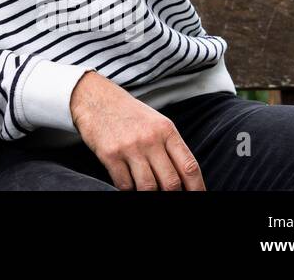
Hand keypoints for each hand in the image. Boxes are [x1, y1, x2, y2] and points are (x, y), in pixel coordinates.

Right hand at [69, 71, 204, 190]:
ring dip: (149, 193)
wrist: (95, 98)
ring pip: (148, 187)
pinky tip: (128, 182)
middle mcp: (150, 139)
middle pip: (171, 182)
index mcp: (166, 130)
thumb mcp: (156, 122)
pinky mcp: (110, 154)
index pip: (189, 167)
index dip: (197, 188)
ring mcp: (129, 147)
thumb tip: (184, 178)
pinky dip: (128, 188)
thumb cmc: (128, 113)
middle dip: (172, 194)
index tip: (198, 196)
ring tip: (147, 188)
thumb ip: (170, 147)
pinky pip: (125, 184)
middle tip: (168, 194)